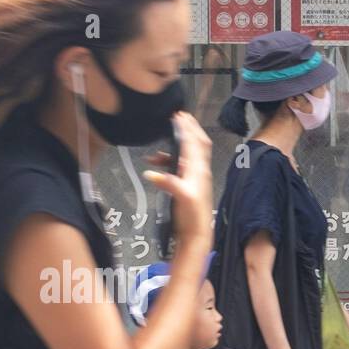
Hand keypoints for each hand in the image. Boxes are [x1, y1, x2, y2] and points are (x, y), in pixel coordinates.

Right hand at [143, 111, 212, 248]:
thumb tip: (150, 172)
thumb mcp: (181, 197)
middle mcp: (198, 170)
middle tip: (180, 116)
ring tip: (162, 141)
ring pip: (187, 154)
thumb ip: (168, 183)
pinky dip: (169, 160)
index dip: (187, 128)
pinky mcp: (188, 184)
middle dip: (190, 129)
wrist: (197, 233)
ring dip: (176, 145)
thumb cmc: (192, 216)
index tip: (178, 115)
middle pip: (197, 143)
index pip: (193, 143)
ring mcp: (194, 177)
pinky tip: (155, 163)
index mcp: (197, 170)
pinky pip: (179, 165)